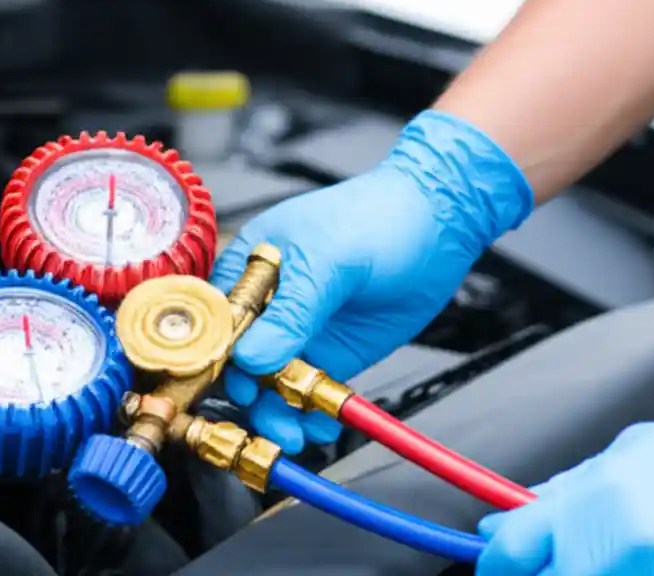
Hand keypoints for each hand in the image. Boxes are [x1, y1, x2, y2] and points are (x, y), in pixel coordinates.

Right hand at [209, 110, 532, 452]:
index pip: (215, 320)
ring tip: (294, 434)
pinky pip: (309, 393)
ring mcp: (298, 332)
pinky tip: (319, 428)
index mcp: (249, 268)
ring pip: (271, 385)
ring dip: (277, 414)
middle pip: (238, 362)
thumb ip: (292, 312)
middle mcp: (268, 304)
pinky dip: (311, 416)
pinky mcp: (330, 354)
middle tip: (267, 418)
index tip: (227, 386)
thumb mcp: (328, 260)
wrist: (439, 224)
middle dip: (248, 395)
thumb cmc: (377, 217)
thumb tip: (251, 357)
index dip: (214, 356)